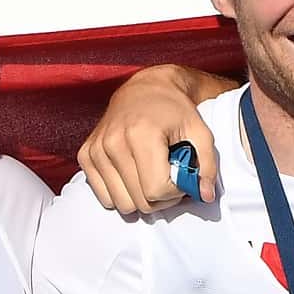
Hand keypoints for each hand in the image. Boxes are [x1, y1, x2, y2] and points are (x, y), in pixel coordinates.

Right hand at [76, 65, 230, 213]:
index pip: (156, 191)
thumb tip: (205, 196)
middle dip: (161, 198)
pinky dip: (121, 193)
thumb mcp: (201, 132)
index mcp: (142, 134)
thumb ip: (207, 166)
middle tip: (169, 179)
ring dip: (141, 198)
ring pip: (121, 204)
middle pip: (139, 202)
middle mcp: (114, 142)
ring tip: (152, 176)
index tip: (181, 178)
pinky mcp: (86, 155)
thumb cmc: (175, 111)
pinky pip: (104, 197)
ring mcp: (96, 150)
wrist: (145, 89)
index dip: (175, 193)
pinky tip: (133, 175)